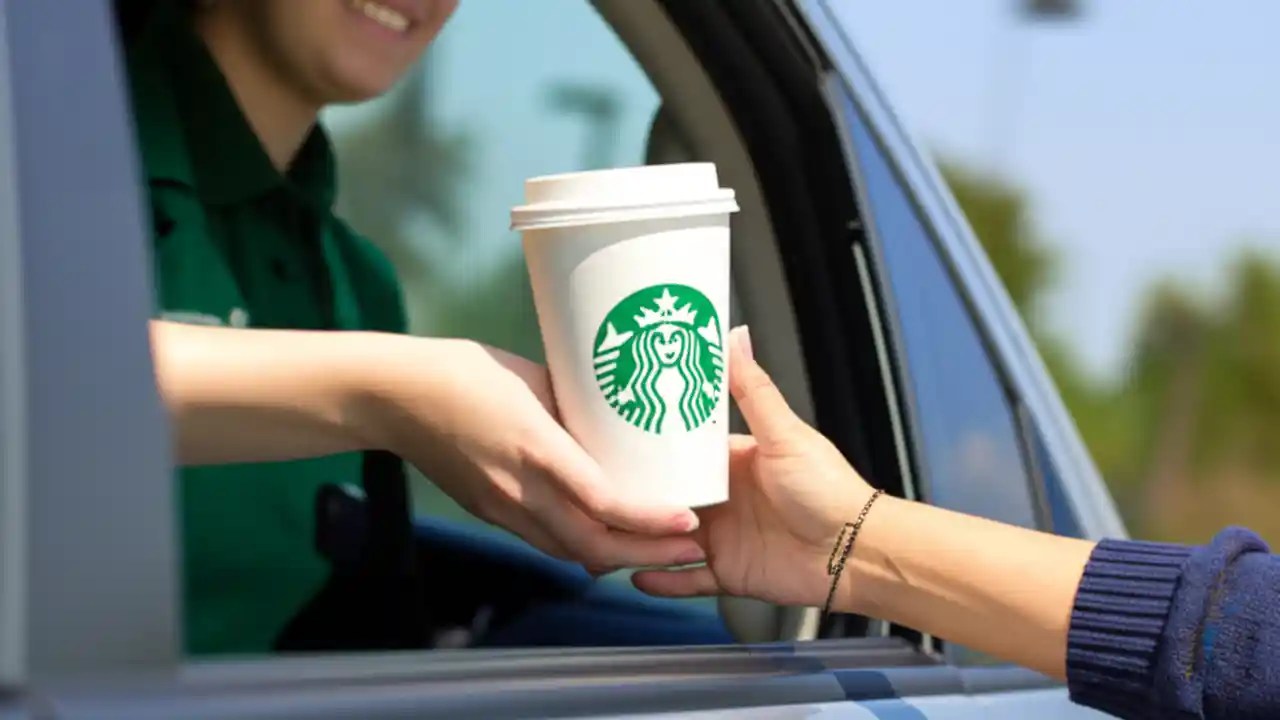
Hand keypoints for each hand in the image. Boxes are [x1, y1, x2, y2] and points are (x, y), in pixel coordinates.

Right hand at [365, 336, 703, 573]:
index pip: (604, 502)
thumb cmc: (465, 372)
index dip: (650, 521)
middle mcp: (521, 490)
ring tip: (655, 548)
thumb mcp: (533, 376)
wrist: (395, 396)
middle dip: (646, 555)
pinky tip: (602, 537)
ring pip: (568, 551)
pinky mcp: (488, 511)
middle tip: (686, 550)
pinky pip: (543, 540)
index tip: (687, 521)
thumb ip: (573, 406)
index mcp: (537, 448)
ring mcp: (501, 507)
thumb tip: (613, 418)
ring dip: (614, 557)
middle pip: (593, 545)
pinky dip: (579, 545)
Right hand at [632, 327, 874, 606]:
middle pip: (666, 496)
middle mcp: (722, 499)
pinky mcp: (727, 573)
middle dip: (635, 495)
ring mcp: (722, 538)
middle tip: (595, 487)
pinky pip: (686, 579)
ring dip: (642, 538)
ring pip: (667, 538)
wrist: (856, 551)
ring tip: (606, 532)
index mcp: (733, 461)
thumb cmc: (830, 489)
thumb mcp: (785, 433)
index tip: (613, 434)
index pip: (679, 450)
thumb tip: (734, 336)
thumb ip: (753, 390)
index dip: (649, 445)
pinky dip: (662, 580)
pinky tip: (635, 575)